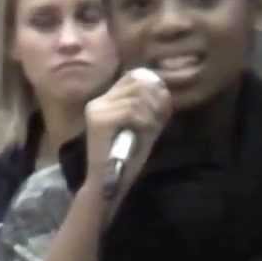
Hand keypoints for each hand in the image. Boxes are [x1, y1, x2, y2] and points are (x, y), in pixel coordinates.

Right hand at [82, 70, 171, 213]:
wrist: (108, 183)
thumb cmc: (127, 158)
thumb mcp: (144, 127)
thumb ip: (151, 108)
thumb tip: (165, 90)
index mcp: (106, 101)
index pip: (132, 77)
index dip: (152, 87)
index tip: (162, 105)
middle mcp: (98, 102)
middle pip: (136, 83)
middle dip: (154, 100)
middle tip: (159, 119)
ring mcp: (96, 110)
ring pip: (135, 98)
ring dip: (150, 114)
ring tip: (150, 129)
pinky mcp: (98, 121)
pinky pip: (130, 111)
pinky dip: (144, 122)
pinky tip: (144, 133)